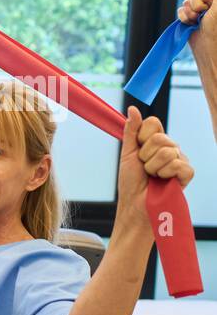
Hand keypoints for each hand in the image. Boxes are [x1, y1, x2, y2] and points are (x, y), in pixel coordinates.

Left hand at [115, 105, 193, 230]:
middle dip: (145, 156)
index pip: (154, 123)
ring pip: (167, 151)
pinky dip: (165, 174)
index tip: (137, 151)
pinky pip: (178, 164)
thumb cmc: (131, 182)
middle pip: (160, 137)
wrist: (135, 205)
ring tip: (152, 177)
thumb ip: (131, 131)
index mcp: (156, 142)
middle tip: (144, 168)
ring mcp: (180, 160)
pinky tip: (163, 181)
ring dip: (153, 167)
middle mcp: (170, 148)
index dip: (141, 137)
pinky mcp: (187, 173)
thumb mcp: (127, 154)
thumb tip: (132, 109)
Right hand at [179, 0, 216, 53]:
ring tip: (197, 21)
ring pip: (186, 2)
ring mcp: (199, 10)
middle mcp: (210, 3)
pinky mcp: (189, 18)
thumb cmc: (216, 27)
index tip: (211, 5)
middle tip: (204, 15)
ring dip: (190, 13)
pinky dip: (184, 18)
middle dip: (197, 5)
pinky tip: (191, 24)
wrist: (207, 45)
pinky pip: (180, 10)